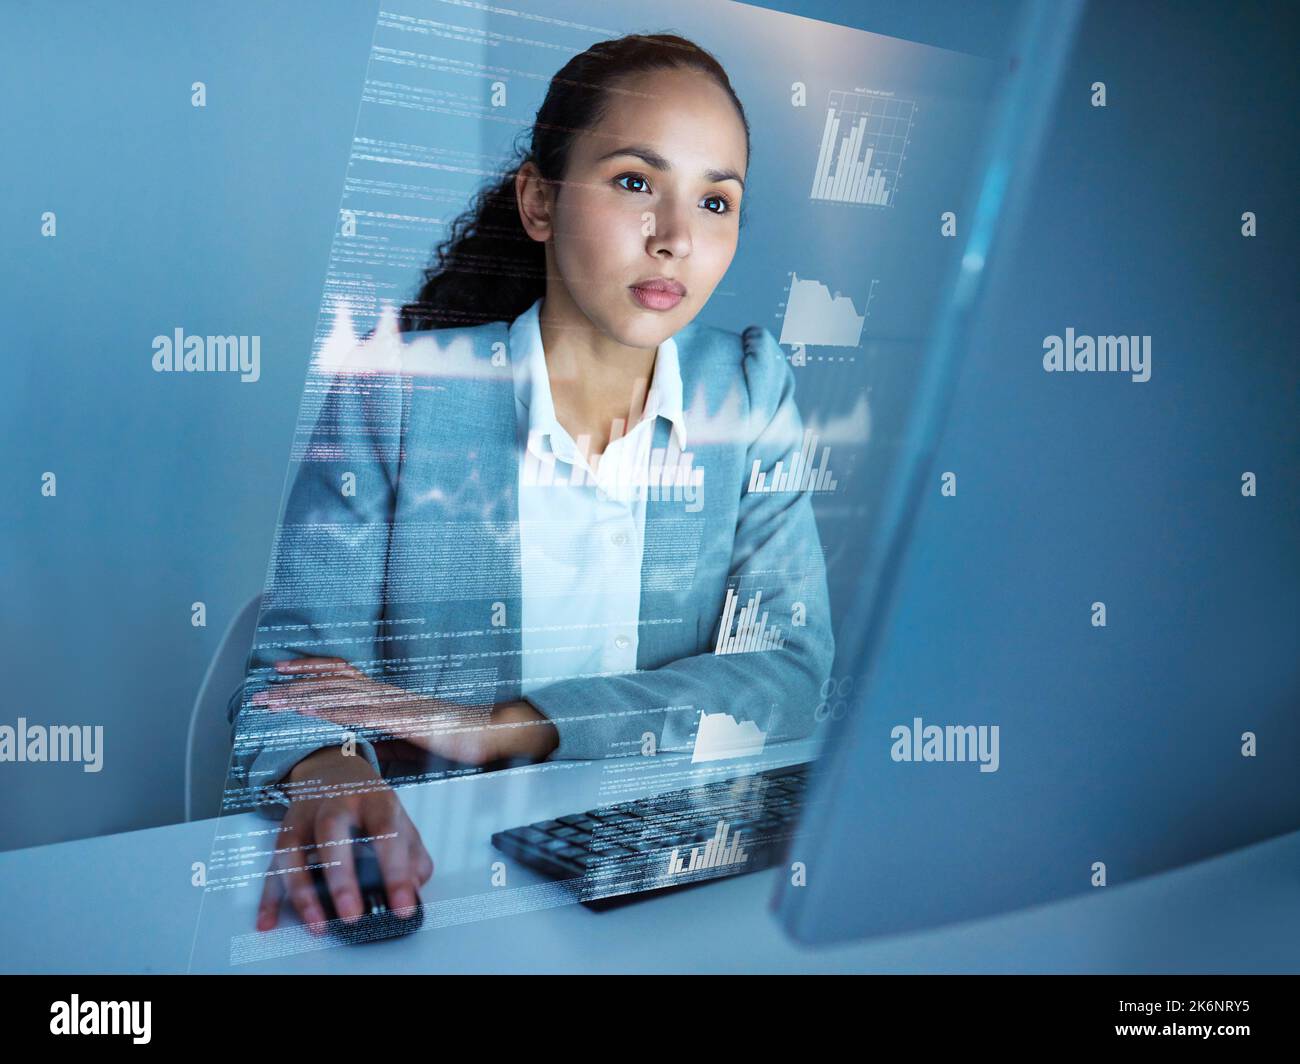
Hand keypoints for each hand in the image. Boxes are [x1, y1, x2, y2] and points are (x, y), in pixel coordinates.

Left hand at [253, 656, 557, 763]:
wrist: (487, 734)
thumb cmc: (452, 738)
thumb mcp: (408, 739)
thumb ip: (381, 738)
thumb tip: (354, 744)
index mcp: (387, 695)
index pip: (342, 674)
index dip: (310, 670)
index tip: (280, 671)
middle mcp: (386, 692)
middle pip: (332, 679)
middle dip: (293, 683)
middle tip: (260, 688)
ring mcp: (393, 703)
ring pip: (338, 693)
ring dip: (302, 696)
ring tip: (272, 700)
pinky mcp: (402, 719)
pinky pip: (360, 712)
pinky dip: (331, 710)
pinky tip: (311, 712)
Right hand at [256, 746, 432, 933]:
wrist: (334, 768)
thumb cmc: (370, 803)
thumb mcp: (399, 818)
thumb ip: (413, 854)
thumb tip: (414, 889)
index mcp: (373, 799)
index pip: (386, 833)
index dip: (396, 872)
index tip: (403, 908)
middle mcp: (335, 803)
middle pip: (332, 831)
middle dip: (341, 877)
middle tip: (352, 915)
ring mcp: (305, 817)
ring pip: (295, 850)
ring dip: (302, 891)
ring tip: (317, 925)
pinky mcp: (284, 832)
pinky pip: (271, 865)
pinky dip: (268, 896)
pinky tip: (268, 922)